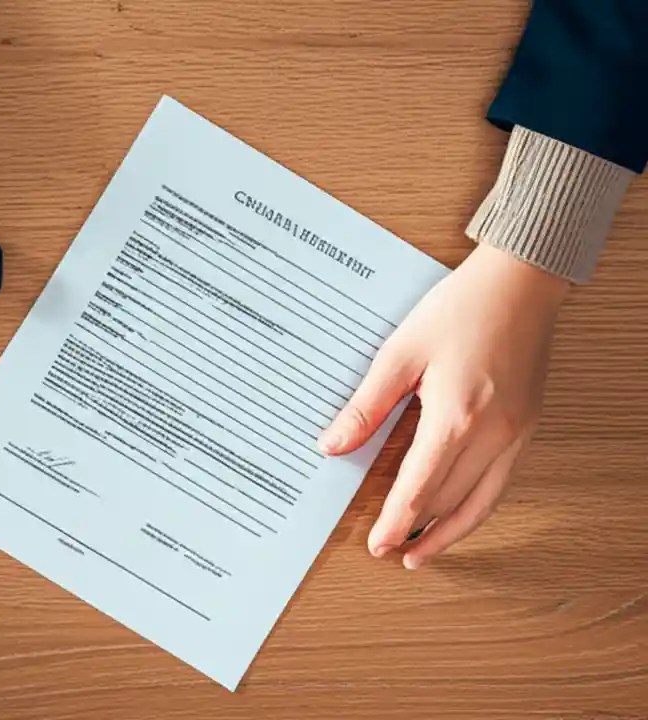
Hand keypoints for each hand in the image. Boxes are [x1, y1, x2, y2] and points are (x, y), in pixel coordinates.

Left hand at [319, 245, 568, 568]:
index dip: (394, 522)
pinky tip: (456, 514)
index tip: (375, 545)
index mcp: (456, 417)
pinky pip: (502, 482)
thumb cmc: (459, 309)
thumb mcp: (399, 354)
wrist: (519, 284)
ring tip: (420, 551)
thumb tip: (332, 445)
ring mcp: (516, 433)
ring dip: (451, 531)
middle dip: (417, 531)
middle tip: (388, 550)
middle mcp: (492, 433)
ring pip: (482, 501)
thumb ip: (366, 406)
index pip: (419, 489)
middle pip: (449, 501)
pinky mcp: (526, 427)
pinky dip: (476, 506)